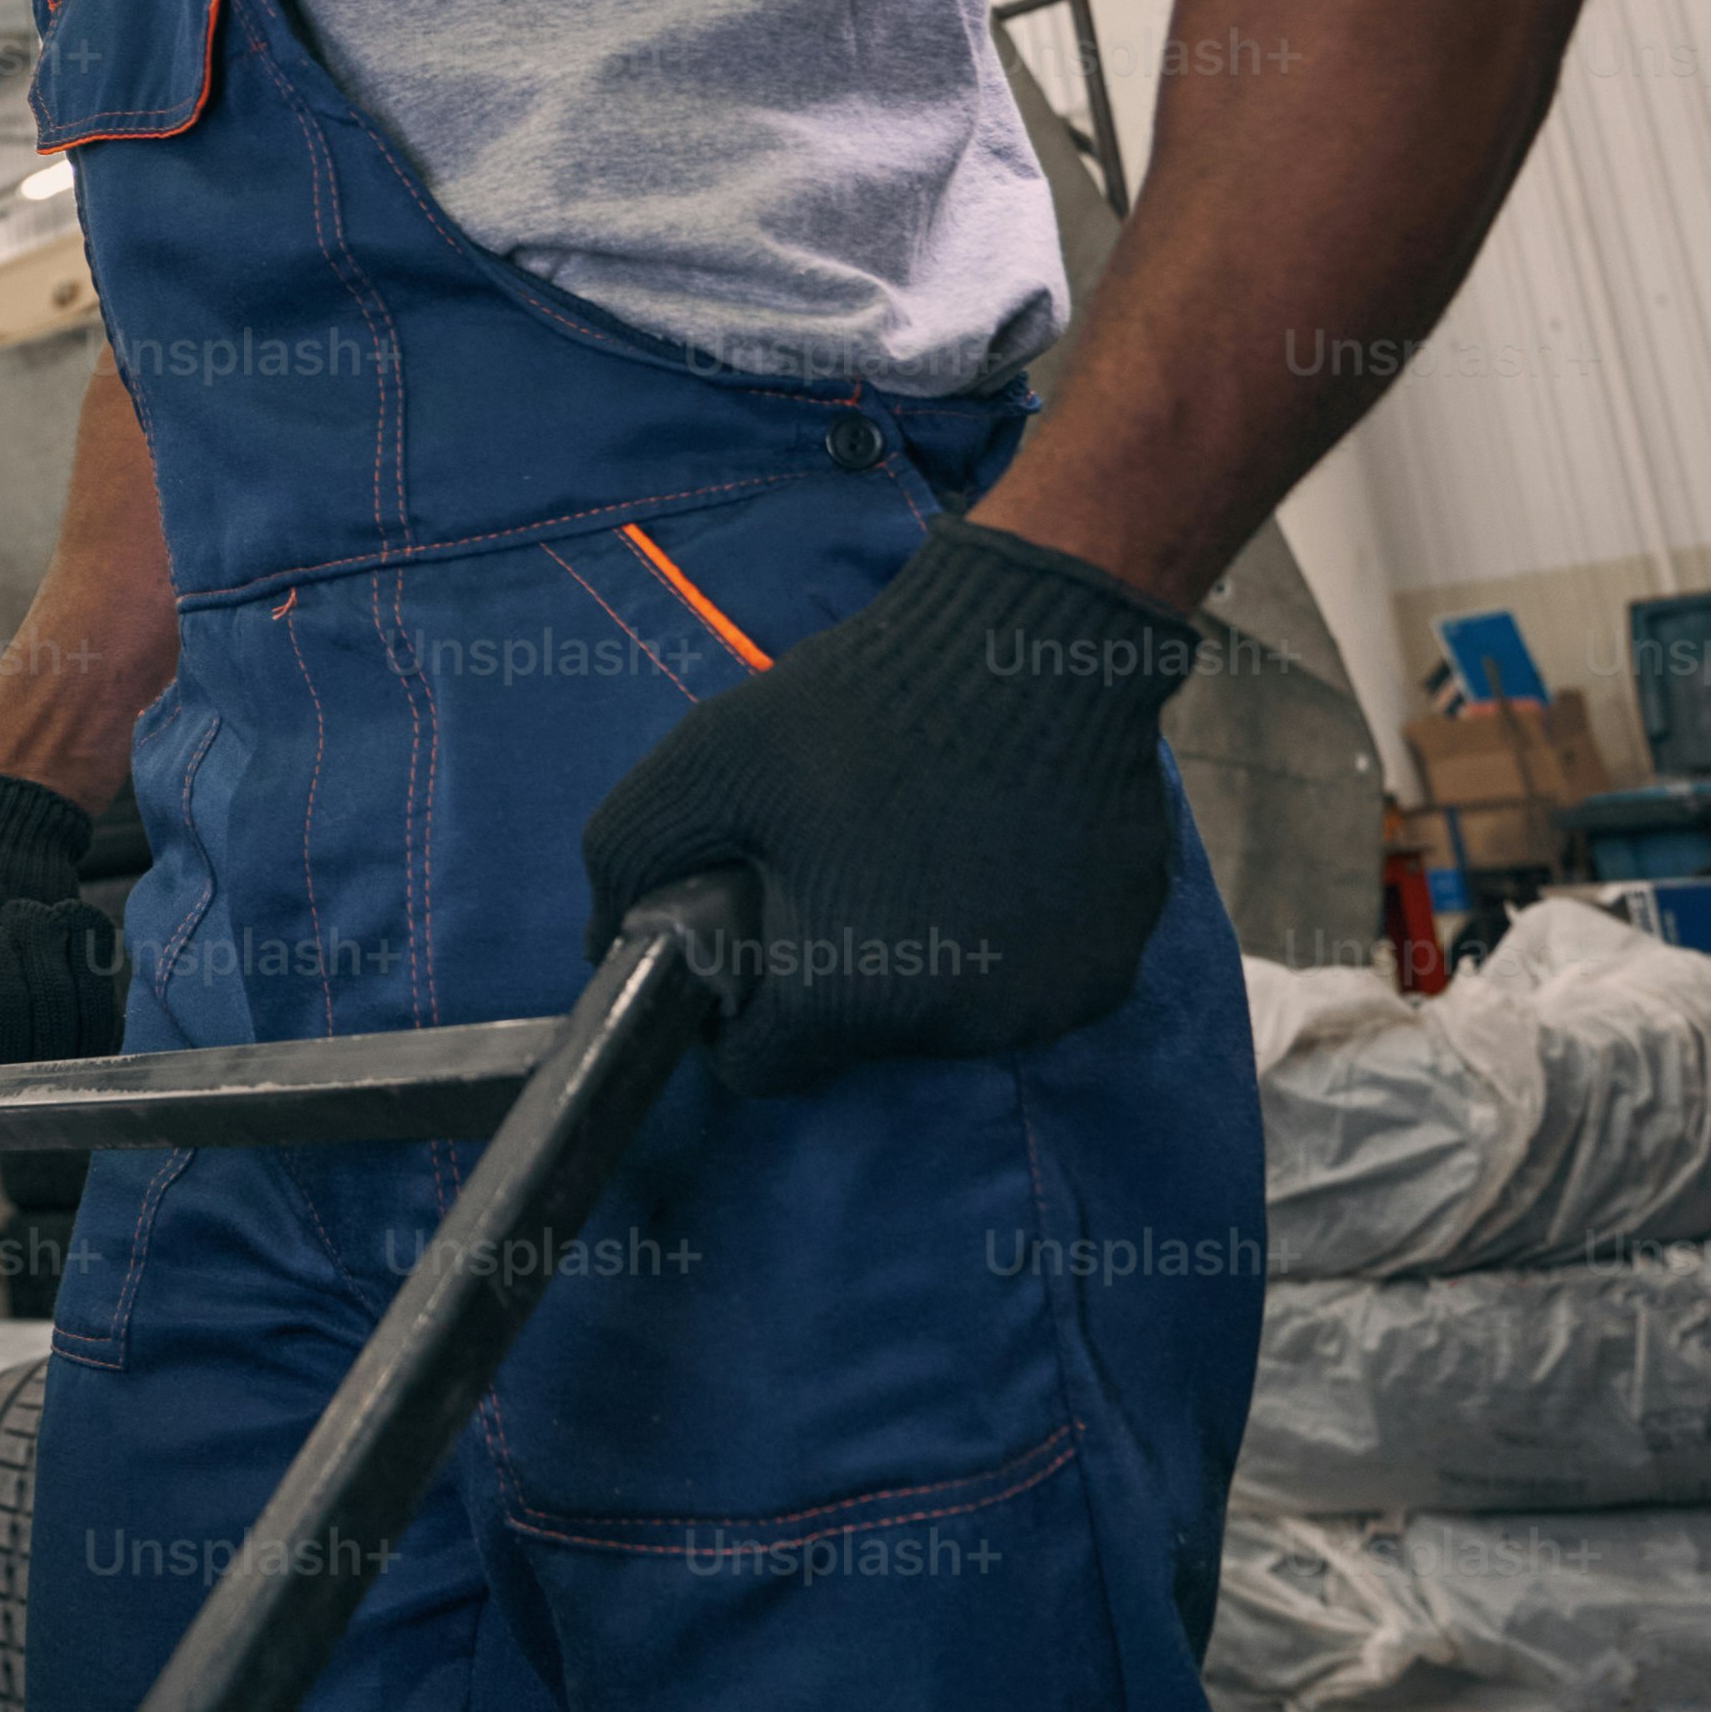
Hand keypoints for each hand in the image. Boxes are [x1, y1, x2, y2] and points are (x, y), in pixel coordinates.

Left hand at [576, 516, 1194, 1096]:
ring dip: (923, 959)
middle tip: (841, 867)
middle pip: (856, 1038)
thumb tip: (603, 944)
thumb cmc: (862, 708)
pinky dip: (1003, 942)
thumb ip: (626, 860)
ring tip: (921, 851)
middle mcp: (955, 1030)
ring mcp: (1045, 1008)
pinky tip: (994, 858)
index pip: (760, 1064)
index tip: (754, 930)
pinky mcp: (1108, 975)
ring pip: (944, 1017)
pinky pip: (1026, 985)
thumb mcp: (705, 762)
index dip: (738, 1003)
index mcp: (850, 1000)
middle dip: (835, 970)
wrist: (1032, 647)